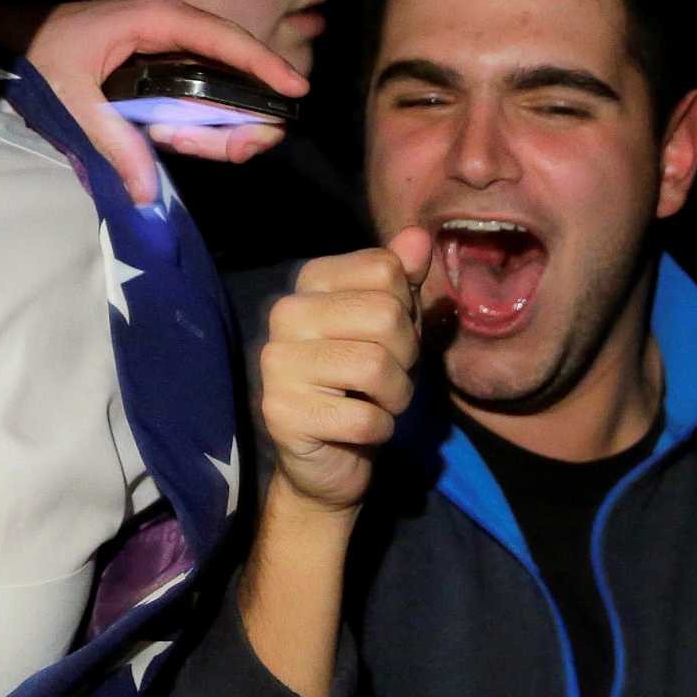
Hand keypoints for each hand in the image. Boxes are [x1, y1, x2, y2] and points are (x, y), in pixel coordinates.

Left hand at [23, 0, 309, 208]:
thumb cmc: (42, 52)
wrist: (15, 36)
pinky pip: (199, 99)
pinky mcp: (166, 68)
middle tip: (236, 151)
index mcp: (159, 19)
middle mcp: (175, 29)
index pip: (226, 40)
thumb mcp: (71, 97)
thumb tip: (147, 193)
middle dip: (243, 117)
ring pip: (221, 91)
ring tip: (172, 142)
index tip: (297, 91)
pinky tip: (169, 139)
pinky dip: (197, 127)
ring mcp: (173, 49)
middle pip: (234, 72)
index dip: (265, 65)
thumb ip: (111, 141)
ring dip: (216, 128)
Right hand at [261, 231, 429, 515]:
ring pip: (376, 365)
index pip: (385, 269)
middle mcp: (285, 314)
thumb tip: (420, 237)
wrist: (329, 458)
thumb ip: (405, 280)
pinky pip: (365, 418)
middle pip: (385, 315)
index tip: (388, 338)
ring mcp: (277, 363)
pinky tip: (361, 429)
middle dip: (406, 355)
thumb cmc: (365, 384)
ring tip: (378, 402)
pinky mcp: (281, 412)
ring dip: (397, 395)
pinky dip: (380, 429)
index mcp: (310, 281)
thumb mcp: (396, 326)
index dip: (407, 310)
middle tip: (387, 377)